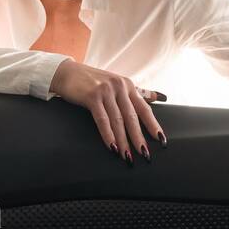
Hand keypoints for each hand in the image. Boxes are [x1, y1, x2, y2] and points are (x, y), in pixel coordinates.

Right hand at [50, 59, 165, 162]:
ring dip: (123, 141)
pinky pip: (102, 119)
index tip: (161, 140)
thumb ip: (137, 92)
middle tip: (145, 154)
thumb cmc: (93, 81)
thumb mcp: (117, 83)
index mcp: (128, 86)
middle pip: (132, 117)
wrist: (67, 72)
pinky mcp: (92, 97)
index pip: (144, 109)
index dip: (153, 125)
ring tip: (127, 156)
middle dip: (139, 138)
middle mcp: (120, 87)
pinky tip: (111, 146)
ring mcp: (106, 91)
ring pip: (118, 121)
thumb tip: (159, 97)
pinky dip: (107, 134)